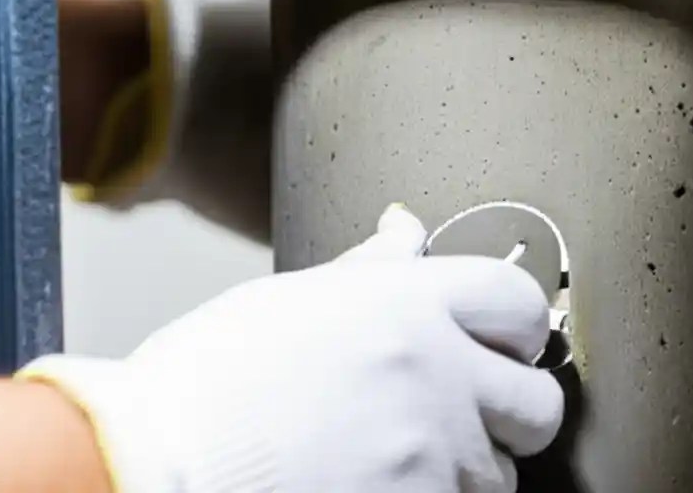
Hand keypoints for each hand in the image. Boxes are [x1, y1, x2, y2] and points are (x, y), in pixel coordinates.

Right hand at [19, 204, 563, 492]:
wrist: (154, 461)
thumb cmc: (211, 381)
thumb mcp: (294, 301)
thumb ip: (372, 270)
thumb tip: (406, 227)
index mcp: (407, 304)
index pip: (520, 300)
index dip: (520, 328)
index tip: (504, 345)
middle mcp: (434, 372)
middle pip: (538, 401)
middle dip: (513, 414)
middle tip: (470, 416)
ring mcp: (431, 451)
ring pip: (499, 473)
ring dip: (466, 470)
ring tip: (396, 459)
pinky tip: (379, 486)